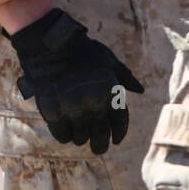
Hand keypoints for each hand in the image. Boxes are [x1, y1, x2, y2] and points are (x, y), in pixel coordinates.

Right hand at [7, 8, 144, 154]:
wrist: (48, 41)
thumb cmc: (81, 50)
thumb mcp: (108, 60)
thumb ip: (124, 77)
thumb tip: (140, 90)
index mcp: (111, 92)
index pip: (119, 123)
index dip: (118, 134)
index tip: (115, 140)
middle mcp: (94, 103)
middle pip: (100, 136)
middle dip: (100, 145)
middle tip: (98, 148)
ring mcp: (72, 108)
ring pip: (80, 138)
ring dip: (80, 137)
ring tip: (78, 132)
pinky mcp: (52, 111)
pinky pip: (62, 135)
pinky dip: (64, 135)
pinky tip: (64, 130)